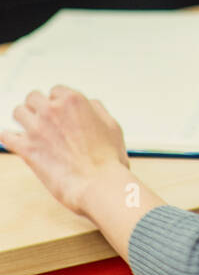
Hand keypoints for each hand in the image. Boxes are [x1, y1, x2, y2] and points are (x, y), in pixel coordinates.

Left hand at [0, 86, 128, 214]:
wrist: (98, 183)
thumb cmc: (108, 158)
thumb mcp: (111, 125)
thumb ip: (96, 109)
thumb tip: (88, 104)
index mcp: (73, 100)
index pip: (56, 91)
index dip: (57, 102)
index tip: (58, 113)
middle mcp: (52, 110)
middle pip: (33, 97)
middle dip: (37, 106)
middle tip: (42, 118)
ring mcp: (37, 128)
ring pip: (18, 112)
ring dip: (23, 119)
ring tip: (28, 128)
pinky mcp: (27, 149)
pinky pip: (6, 136)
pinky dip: (9, 137)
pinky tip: (13, 140)